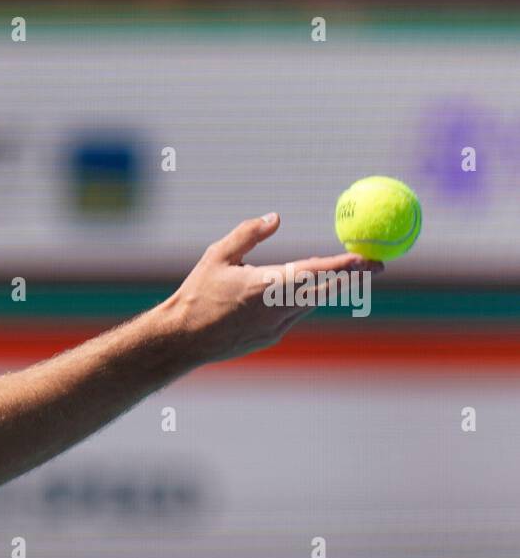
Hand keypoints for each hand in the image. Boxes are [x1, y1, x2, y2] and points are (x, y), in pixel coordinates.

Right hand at [162, 213, 382, 364]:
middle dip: (353, 278)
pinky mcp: (269, 339)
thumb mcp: (217, 255)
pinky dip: (299, 302)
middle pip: (327, 291)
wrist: (181, 339)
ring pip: (310, 303)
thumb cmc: (196, 294)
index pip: (317, 272)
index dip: (347, 265)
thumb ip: (249, 233)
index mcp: (267, 285)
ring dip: (325, 288)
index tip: (372, 257)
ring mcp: (275, 328)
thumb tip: (276, 217)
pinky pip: (292, 316)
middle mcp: (277, 309)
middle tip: (376, 265)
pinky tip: (292, 294)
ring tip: (340, 274)